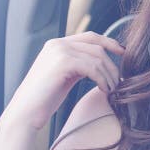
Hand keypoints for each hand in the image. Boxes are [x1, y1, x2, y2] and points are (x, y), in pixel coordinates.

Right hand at [2, 31, 124, 129]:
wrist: (26, 113)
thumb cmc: (45, 99)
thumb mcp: (65, 76)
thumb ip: (79, 65)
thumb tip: (101, 63)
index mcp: (57, 45)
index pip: (90, 37)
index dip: (109, 42)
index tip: (123, 52)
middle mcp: (58, 44)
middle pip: (96, 45)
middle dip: (112, 61)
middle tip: (120, 78)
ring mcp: (59, 51)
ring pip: (97, 57)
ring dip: (109, 74)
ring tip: (113, 89)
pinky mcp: (63, 62)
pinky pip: (93, 67)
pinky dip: (102, 79)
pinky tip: (105, 90)